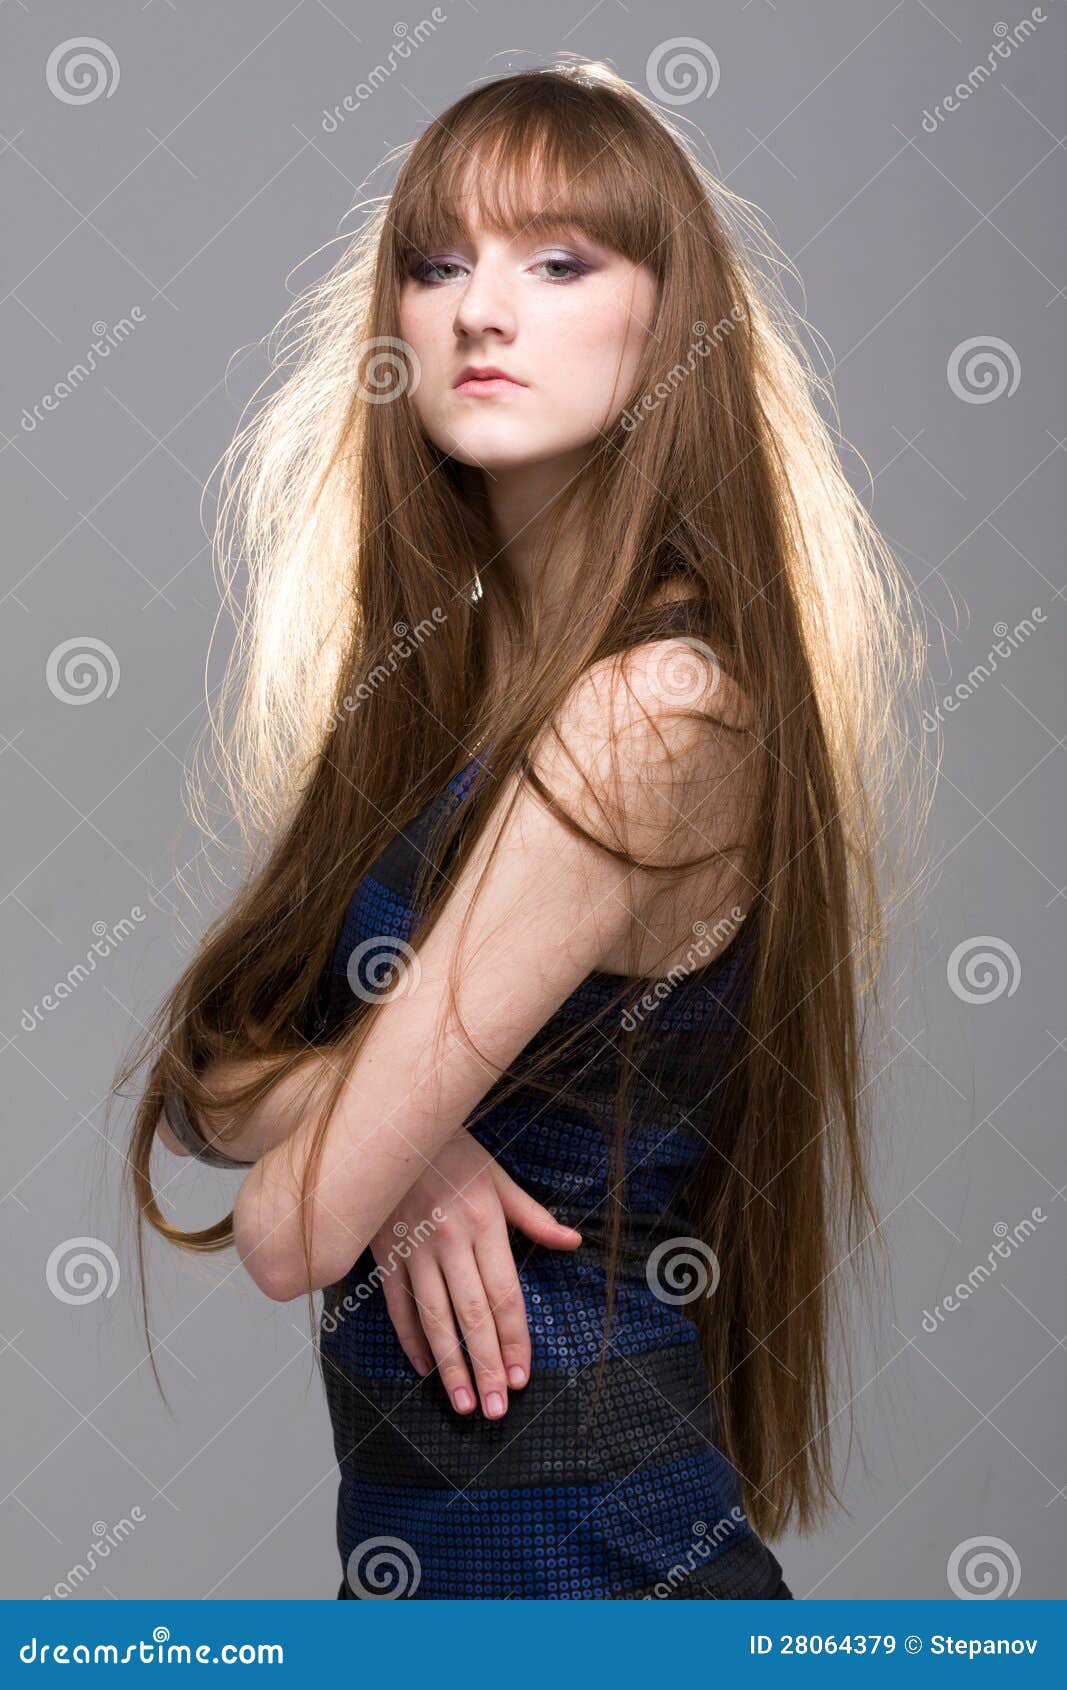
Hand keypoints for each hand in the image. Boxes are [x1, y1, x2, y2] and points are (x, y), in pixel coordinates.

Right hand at [368, 1129, 581, 1418]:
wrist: (391, 1124)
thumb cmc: (451, 1149)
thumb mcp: (498, 1176)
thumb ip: (533, 1216)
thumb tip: (573, 1241)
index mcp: (484, 1221)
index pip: (504, 1294)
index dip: (515, 1339)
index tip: (522, 1377)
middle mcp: (450, 1238)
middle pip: (472, 1314)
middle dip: (486, 1365)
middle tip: (496, 1408)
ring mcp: (413, 1247)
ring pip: (434, 1316)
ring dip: (450, 1364)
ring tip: (464, 1403)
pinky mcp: (383, 1251)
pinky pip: (398, 1303)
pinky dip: (410, 1338)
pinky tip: (424, 1367)